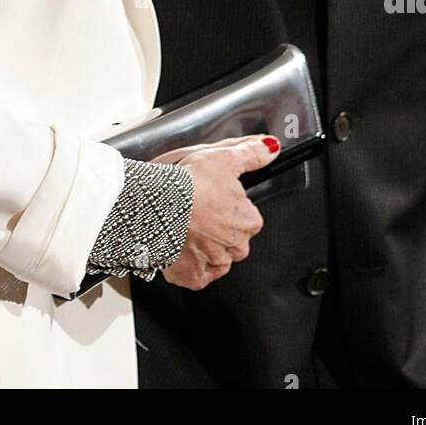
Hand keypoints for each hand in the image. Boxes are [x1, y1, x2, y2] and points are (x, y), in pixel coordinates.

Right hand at [153, 134, 280, 289]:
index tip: (216, 196)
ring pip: (217, 258)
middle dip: (220, 228)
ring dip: (206, 246)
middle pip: (234, 239)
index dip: (232, 205)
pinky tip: (183, 249)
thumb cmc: (189, 184)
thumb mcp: (224, 157)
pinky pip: (197, 276)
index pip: (249, 216)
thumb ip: (251, 154)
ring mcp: (213, 263)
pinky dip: (191, 266)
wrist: (156, 206)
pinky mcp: (192, 276)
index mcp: (248, 221)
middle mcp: (235, 246)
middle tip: (200, 210)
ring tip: (188, 227)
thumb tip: (270, 148)